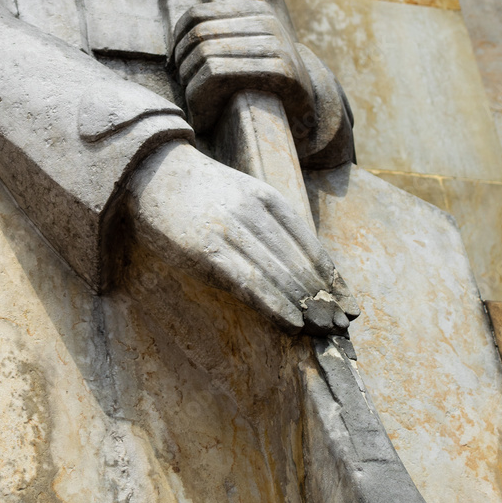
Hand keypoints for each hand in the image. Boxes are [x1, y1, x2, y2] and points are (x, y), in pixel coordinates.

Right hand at [124, 141, 358, 334]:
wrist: (153, 172)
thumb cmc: (201, 193)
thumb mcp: (243, 197)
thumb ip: (270, 225)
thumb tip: (300, 269)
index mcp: (269, 198)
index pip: (310, 245)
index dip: (332, 279)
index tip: (348, 305)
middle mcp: (255, 212)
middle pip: (298, 262)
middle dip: (323, 298)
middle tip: (340, 326)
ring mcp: (231, 229)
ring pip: (278, 273)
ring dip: (305, 306)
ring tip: (323, 330)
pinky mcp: (206, 248)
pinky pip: (249, 281)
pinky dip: (274, 303)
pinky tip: (291, 322)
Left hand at [172, 0, 314, 132]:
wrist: (304, 107)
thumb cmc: (262, 80)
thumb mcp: (245, 46)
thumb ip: (220, 31)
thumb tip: (178, 33)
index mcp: (255, 10)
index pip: (197, 14)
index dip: (177, 39)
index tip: (175, 61)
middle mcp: (267, 22)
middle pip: (199, 35)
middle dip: (182, 61)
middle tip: (183, 80)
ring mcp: (276, 45)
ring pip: (205, 53)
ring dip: (190, 78)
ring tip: (194, 93)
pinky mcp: (279, 71)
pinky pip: (217, 73)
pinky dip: (201, 91)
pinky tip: (205, 104)